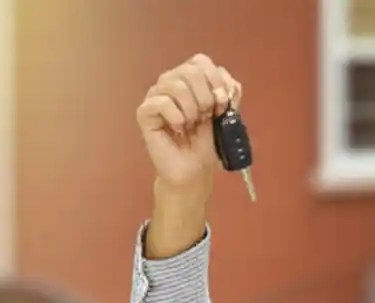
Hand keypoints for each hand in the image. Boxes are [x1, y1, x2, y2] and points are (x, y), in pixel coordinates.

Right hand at [136, 53, 242, 191]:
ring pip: (175, 84)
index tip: (223, 104)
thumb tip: (227, 86)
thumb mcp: (227, 113)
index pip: (200, 61)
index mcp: (189, 78)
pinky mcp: (145, 113)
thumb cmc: (207, 142)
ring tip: (192, 124)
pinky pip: (161, 102)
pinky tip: (178, 129)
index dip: (215, 80)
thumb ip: (230, 93)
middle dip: (205, 95)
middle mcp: (170, 82)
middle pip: (189, 70)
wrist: (194, 170)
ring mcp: (156, 96)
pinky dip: (176, 116)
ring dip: (191, 107)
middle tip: (206, 116)